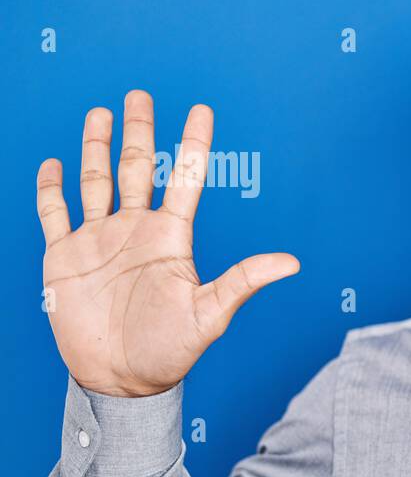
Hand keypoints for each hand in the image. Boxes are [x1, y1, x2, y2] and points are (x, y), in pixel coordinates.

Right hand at [37, 90, 298, 396]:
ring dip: (97, 147)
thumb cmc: (170, 351)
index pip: (184, 178)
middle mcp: (136, 231)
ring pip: (96, 181)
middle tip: (140, 95)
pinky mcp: (64, 257)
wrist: (121, 381)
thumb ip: (243, 281)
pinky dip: (51, 189)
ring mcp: (99, 240)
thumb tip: (292, 263)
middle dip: (138, 132)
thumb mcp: (210, 314)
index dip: (192, 143)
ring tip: (101, 112)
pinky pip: (55, 214)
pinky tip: (54, 164)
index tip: (201, 109)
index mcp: (171, 238)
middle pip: (137, 168)